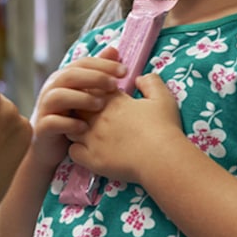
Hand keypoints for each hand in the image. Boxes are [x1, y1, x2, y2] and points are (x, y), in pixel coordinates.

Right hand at [29, 46, 123, 170]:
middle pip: (71, 75)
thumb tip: (114, 49)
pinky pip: (53, 122)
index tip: (125, 71)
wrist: (50, 146)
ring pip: (59, 96)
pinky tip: (85, 128)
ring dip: (81, 98)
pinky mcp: (42, 127)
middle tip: (115, 85)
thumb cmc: (73, 117)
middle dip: (94, 78)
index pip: (83, 63)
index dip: (104, 64)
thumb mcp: (86, 93)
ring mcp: (45, 107)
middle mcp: (52, 88)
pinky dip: (69, 124)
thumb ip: (98, 72)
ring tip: (100, 105)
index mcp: (64, 77)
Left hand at [67, 72, 183, 182]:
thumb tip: (140, 77)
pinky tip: (87, 150)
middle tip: (93, 115)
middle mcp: (99, 118)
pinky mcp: (92, 159)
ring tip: (88, 133)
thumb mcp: (163, 98)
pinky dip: (77, 150)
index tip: (102, 99)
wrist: (162, 158)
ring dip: (76, 128)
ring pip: (71, 128)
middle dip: (82, 108)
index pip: (93, 89)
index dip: (95, 92)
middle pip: (78, 106)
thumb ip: (151, 82)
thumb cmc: (164, 128)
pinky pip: (73, 152)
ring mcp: (93, 139)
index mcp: (114, 102)